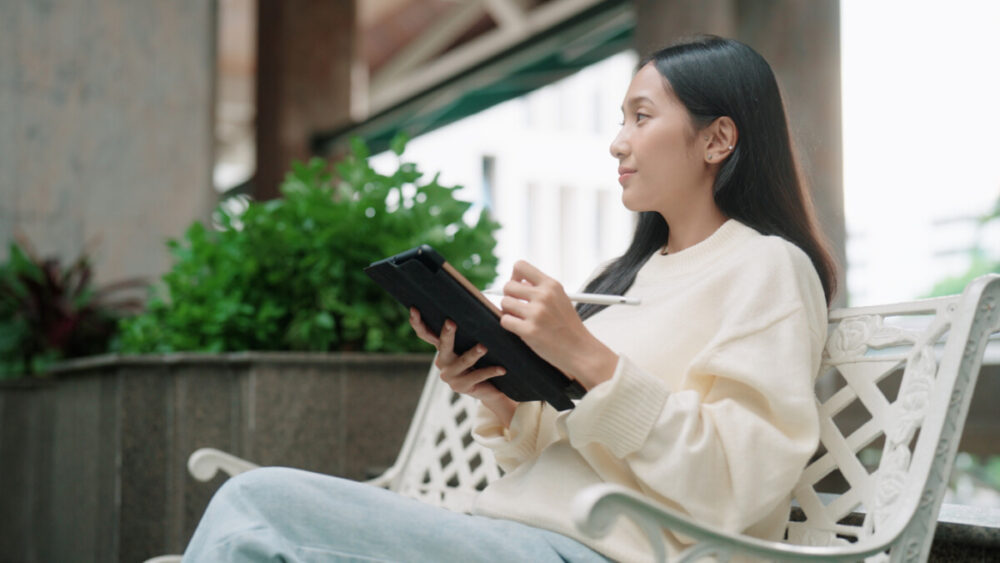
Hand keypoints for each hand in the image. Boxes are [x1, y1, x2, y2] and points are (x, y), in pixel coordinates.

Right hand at [408, 308, 516, 424]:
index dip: (417, 323)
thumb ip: (469, 330)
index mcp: (442, 349)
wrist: (489, 388)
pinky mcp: (462, 387)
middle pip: (443, 346)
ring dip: (473, 353)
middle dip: (447, 334)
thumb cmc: (481, 360)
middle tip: (451, 322)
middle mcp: (443, 362)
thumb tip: (477, 306)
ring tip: (483, 347)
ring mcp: (450, 376)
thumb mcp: (472, 344)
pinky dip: (490, 371)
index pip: (426, 334)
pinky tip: (501, 368)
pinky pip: (478, 376)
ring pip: (463, 361)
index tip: (414, 309)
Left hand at [498, 261, 618, 389]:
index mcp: (551, 285)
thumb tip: (518, 282)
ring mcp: (537, 313)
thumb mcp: (560, 299)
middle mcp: (544, 296)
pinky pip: (505, 321)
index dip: (513, 276)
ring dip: (508, 312)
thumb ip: (541, 289)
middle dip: (509, 297)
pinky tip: (521, 329)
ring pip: (504, 303)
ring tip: (521, 320)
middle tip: (518, 308)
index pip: (520, 266)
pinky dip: (509, 325)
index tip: (518, 288)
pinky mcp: (529, 331)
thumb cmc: (568, 327)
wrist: (581, 350)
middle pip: (508, 286)